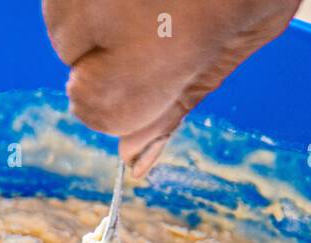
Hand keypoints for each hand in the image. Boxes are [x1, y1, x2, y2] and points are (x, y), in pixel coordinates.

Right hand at [43, 0, 298, 175]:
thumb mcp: (246, 32)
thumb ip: (182, 97)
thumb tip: (133, 158)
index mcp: (155, 48)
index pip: (95, 109)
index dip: (128, 95)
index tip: (158, 71)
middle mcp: (100, 8)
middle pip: (72, 57)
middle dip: (110, 45)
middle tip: (165, 6)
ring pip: (64, 13)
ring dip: (99, 6)